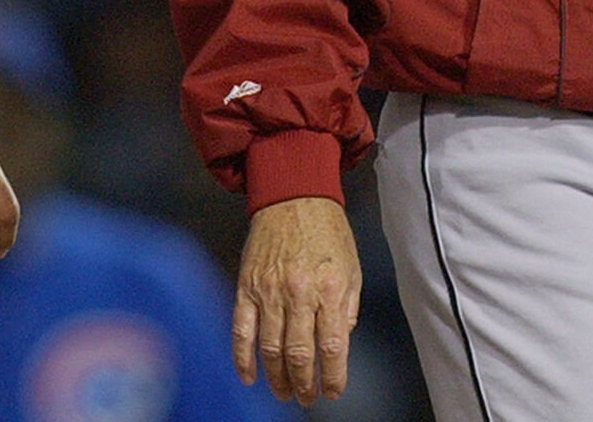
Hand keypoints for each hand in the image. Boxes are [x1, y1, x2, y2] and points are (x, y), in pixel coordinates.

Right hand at [234, 196, 360, 404]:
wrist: (292, 194)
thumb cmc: (326, 229)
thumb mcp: (351, 267)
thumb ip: (347, 308)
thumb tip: (338, 343)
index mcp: (329, 288)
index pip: (331, 346)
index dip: (332, 377)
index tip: (333, 391)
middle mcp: (298, 293)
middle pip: (300, 354)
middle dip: (304, 384)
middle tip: (305, 398)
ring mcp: (269, 290)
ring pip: (270, 347)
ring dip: (277, 377)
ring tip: (283, 392)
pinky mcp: (246, 286)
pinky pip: (241, 329)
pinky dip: (243, 357)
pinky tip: (249, 375)